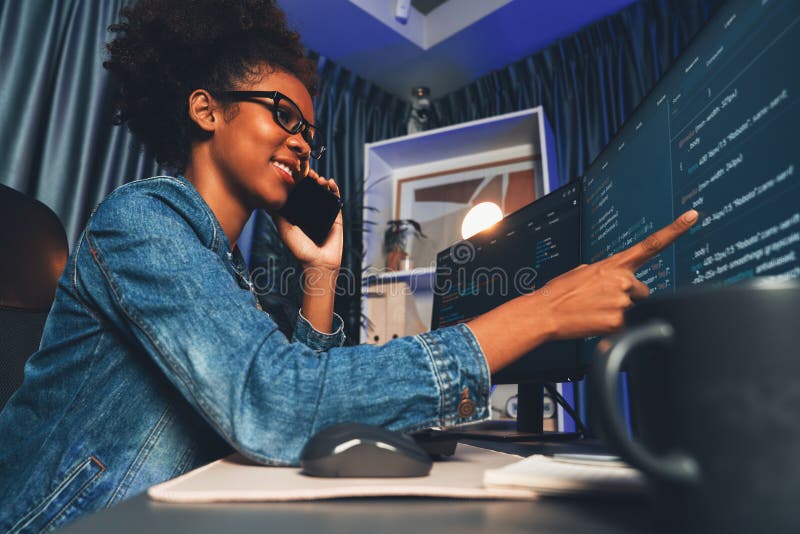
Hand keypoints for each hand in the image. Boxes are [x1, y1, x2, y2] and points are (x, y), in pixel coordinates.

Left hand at [274, 169, 342, 272]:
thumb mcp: (285, 230)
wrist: (319, 262)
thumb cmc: (300, 249)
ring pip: (324, 191)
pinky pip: (336, 199)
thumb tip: (267, 202)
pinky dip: (334, 189)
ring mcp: (324, 212)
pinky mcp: (336, 215)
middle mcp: (312, 210)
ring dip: (322, 182)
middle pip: (311, 189)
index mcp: (300, 212)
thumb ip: (277, 216)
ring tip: (319, 179)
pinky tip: (330, 182)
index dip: (298, 181)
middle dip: (311, 179)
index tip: (296, 172)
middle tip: (309, 173)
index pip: (299, 192)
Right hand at [542, 210, 698, 339]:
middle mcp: (622, 280)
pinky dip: (614, 328)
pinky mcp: (619, 321)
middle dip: (628, 299)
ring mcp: (622, 301)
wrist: (545, 312)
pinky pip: (627, 327)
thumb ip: (608, 274)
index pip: (651, 244)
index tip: (692, 216)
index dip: (675, 230)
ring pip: (635, 310)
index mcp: (614, 265)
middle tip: (603, 302)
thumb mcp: (584, 272)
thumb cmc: (561, 294)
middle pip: (642, 292)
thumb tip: (621, 283)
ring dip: (620, 313)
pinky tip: (596, 322)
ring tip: (596, 312)